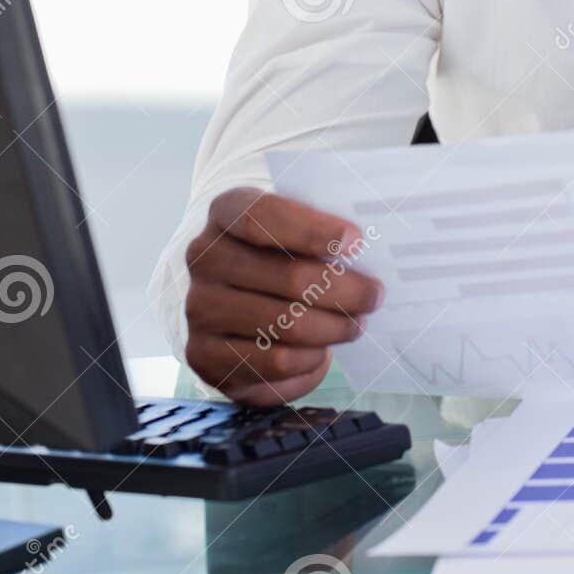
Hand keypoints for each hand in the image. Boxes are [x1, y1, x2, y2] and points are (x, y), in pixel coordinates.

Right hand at [184, 188, 383, 405]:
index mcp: (225, 211)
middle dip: (344, 290)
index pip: (263, 216)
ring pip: (286, 324)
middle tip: (374, 295)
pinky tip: (321, 350)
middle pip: (288, 277)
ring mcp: (200, 308)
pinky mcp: (206, 355)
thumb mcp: (290, 228)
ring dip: (333, 328)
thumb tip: (362, 250)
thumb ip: (318, 230)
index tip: (356, 241)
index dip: (313, 230)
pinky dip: (308, 359)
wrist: (231, 299)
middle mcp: (204, 257)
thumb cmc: (276, 254)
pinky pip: (274, 362)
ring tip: (355, 324)